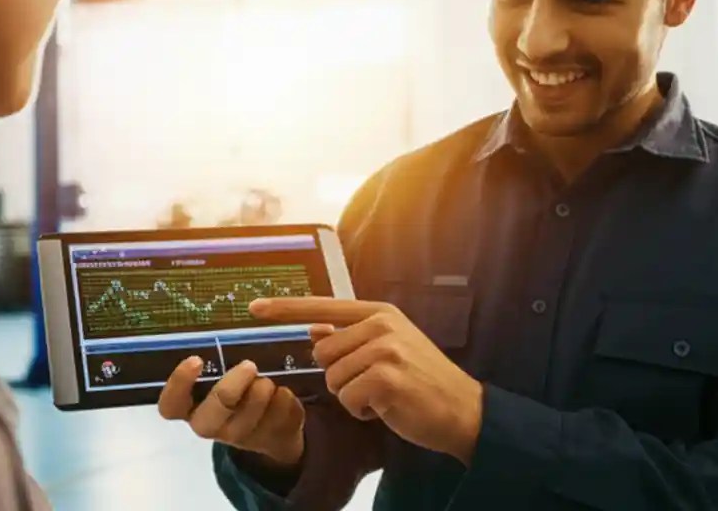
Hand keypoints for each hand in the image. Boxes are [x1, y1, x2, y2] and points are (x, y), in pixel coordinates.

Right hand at [158, 356, 305, 469]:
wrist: (274, 425)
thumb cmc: (240, 386)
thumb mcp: (227, 370)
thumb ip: (226, 353)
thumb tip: (248, 314)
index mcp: (191, 407)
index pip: (171, 404)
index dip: (179, 385)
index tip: (197, 359)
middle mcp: (211, 425)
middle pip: (212, 414)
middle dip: (230, 389)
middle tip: (249, 366)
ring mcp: (240, 437)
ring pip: (248, 419)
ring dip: (261, 393)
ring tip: (269, 379)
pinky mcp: (270, 440)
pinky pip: (278, 421)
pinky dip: (285, 401)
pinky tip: (287, 391)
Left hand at [251, 297, 482, 465]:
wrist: (462, 408)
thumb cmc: (422, 381)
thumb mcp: (388, 349)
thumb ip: (351, 337)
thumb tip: (315, 329)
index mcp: (380, 313)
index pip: (323, 307)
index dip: (286, 308)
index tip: (254, 308)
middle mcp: (381, 325)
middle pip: (322, 352)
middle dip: (339, 376)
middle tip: (374, 383)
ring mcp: (385, 349)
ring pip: (332, 378)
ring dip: (352, 396)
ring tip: (384, 395)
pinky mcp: (386, 377)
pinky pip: (347, 399)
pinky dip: (362, 411)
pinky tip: (387, 406)